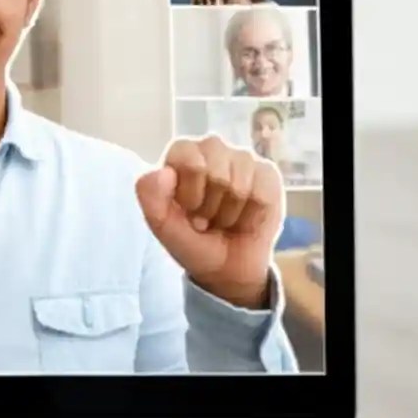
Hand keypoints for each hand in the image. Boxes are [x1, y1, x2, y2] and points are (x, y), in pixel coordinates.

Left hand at [136, 135, 282, 308]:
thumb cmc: (191, 240)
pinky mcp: (267, 173)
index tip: (187, 209)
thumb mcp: (162, 226)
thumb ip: (151, 198)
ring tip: (223, 217)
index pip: (187, 157)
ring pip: (239, 184)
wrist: (226, 268)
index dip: (189, 192)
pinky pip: (262, 190)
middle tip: (205, 217)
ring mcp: (241, 159)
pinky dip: (251, 213)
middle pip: (215, 170)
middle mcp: (212, 150)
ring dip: (229, 212)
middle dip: (209, 204)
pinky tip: (245, 216)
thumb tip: (163, 172)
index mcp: (181, 154)